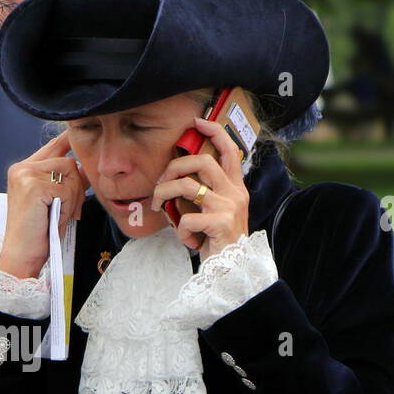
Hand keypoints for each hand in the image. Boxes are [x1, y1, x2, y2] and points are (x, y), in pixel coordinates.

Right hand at [0, 130, 89, 277]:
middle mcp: (22, 168)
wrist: (21, 256)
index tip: (82, 139)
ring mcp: (26, 175)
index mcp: (23, 169)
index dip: (70, 142)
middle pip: (68, 161)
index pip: (53, 146)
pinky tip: (56, 221)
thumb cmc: (38, 232)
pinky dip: (67, 208)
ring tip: (62, 217)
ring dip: (73, 199)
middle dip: (78, 187)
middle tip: (73, 211)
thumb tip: (86, 169)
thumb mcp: (52, 202)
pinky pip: (66, 190)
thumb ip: (64, 182)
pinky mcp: (33, 186)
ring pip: (69, 173)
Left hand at [151, 116, 248, 257]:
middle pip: (202, 161)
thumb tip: (172, 182)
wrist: (233, 271)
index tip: (197, 122)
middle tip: (160, 184)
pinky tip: (187, 241)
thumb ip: (202, 195)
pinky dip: (179, 230)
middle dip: (174, 167)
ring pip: (187, 186)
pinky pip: (187, 219)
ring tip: (158, 208)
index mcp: (235, 188)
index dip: (214, 132)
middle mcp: (235, 193)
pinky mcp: (221, 224)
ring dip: (164, 194)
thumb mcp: (214, 213)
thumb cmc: (217, 241)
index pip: (229, 150)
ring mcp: (229, 207)